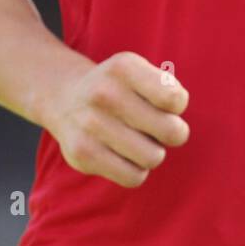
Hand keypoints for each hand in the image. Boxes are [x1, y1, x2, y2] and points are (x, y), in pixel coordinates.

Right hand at [44, 50, 189, 188]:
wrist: (66, 98)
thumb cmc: (120, 88)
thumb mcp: (141, 72)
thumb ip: (168, 92)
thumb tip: (176, 132)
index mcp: (123, 68)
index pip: (175, 98)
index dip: (178, 105)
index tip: (166, 103)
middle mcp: (104, 93)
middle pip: (171, 131)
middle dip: (174, 132)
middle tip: (162, 128)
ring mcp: (90, 124)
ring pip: (153, 158)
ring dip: (153, 152)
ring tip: (139, 140)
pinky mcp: (81, 154)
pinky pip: (133, 177)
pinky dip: (137, 170)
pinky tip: (125, 155)